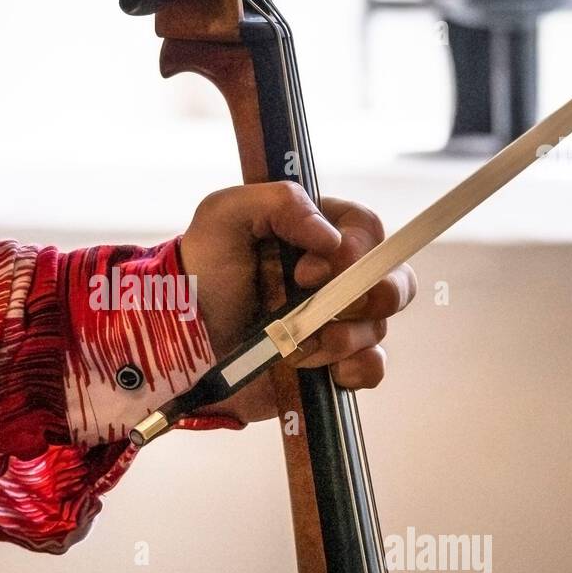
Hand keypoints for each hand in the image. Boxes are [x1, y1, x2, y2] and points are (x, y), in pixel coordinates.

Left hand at [178, 182, 415, 423]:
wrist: (180, 346)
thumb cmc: (198, 275)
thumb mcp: (223, 216)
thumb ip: (279, 202)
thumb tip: (332, 238)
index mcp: (314, 233)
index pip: (368, 229)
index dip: (353, 250)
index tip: (305, 271)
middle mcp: (333, 276)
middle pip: (391, 277)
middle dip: (364, 295)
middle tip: (320, 308)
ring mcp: (336, 320)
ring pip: (380, 325)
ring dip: (343, 336)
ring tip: (297, 346)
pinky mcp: (333, 363)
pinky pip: (374, 367)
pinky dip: (357, 369)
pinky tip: (321, 369)